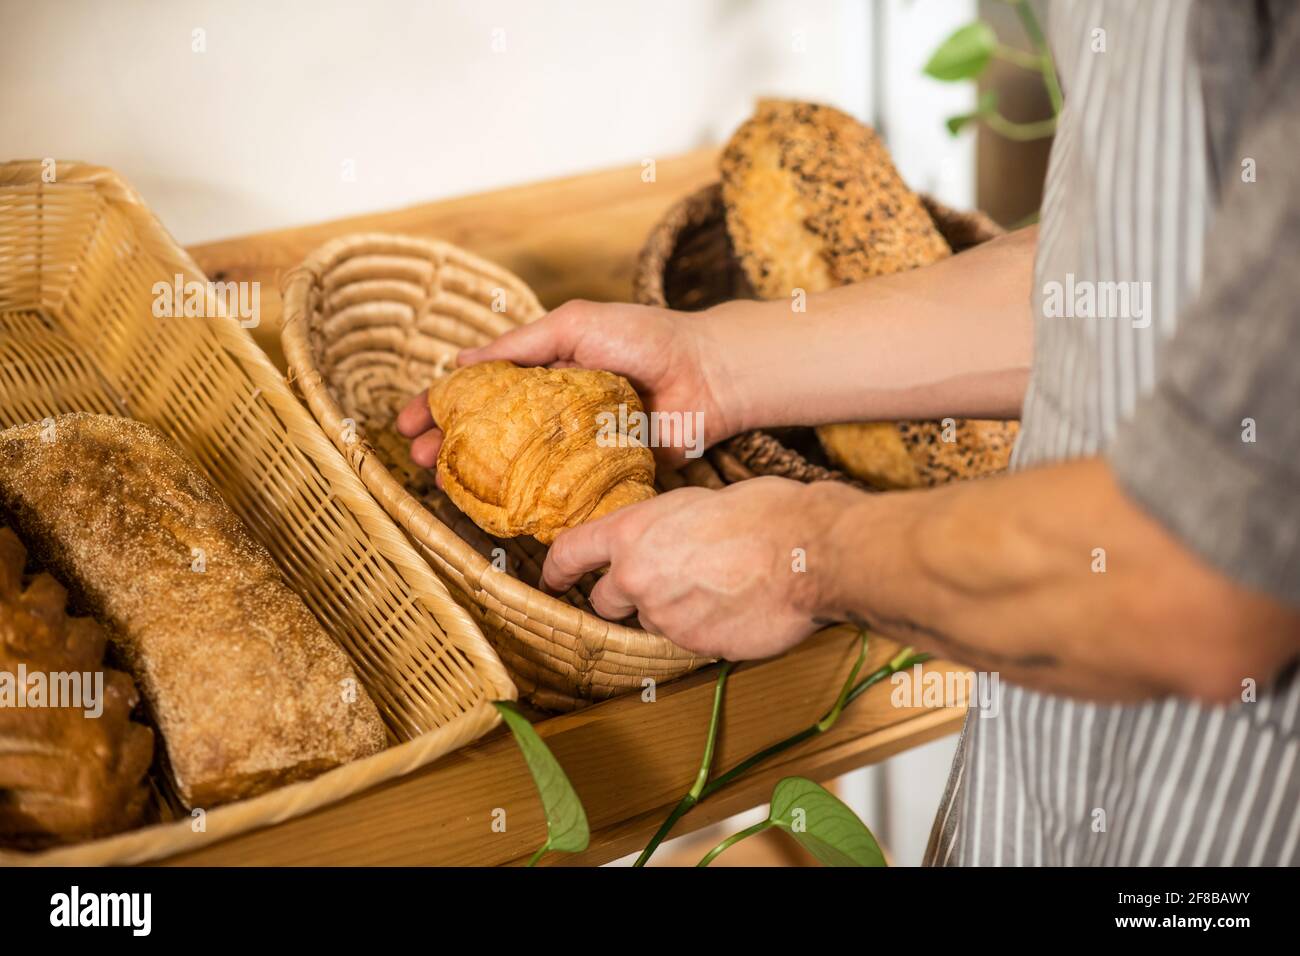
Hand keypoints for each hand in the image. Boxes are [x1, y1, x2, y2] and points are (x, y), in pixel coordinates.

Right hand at [395, 299, 746, 469]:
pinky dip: (527, 503)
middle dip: (449, 446)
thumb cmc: (646, 338)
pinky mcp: (598, 475)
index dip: (439, 405)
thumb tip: (462, 363)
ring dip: (477, 478)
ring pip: (515, 468)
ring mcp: (572, 445)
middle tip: (420, 461)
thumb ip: (523, 345)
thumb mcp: (576, 325)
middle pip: (488, 433)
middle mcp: (551, 411)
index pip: (479, 389)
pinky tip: (499, 511)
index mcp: (542, 372)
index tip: (405, 423)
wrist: (710, 376)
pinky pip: (556, 493)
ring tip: (445, 486)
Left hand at [541, 477, 860, 659]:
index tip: (551, 580)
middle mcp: (637, 578)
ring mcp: (664, 618)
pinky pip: (688, 642)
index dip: (556, 570)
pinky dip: (704, 630)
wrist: (808, 552)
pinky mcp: (695, 647)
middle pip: (605, 601)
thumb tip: (661, 542)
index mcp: (631, 532)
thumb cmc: (764, 514)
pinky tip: (735, 608)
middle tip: (664, 581)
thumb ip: (663, 529)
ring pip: (652, 622)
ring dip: (671, 612)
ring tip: (716, 588)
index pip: (571, 553)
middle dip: (626, 596)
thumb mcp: (697, 503)